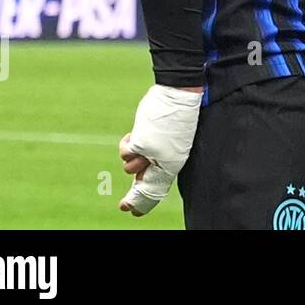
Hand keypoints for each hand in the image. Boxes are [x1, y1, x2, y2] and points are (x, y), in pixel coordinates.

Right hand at [118, 85, 202, 215]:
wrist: (180, 94)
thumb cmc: (179, 114)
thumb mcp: (174, 141)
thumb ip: (158, 157)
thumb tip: (140, 171)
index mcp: (175, 161)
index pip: (158, 187)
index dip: (144, 201)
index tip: (132, 210)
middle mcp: (165, 161)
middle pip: (142, 184)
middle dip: (133, 194)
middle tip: (125, 202)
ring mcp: (153, 154)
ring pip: (130, 167)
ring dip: (132, 156)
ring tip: (141, 140)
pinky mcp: (142, 143)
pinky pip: (125, 152)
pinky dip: (126, 145)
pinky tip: (133, 135)